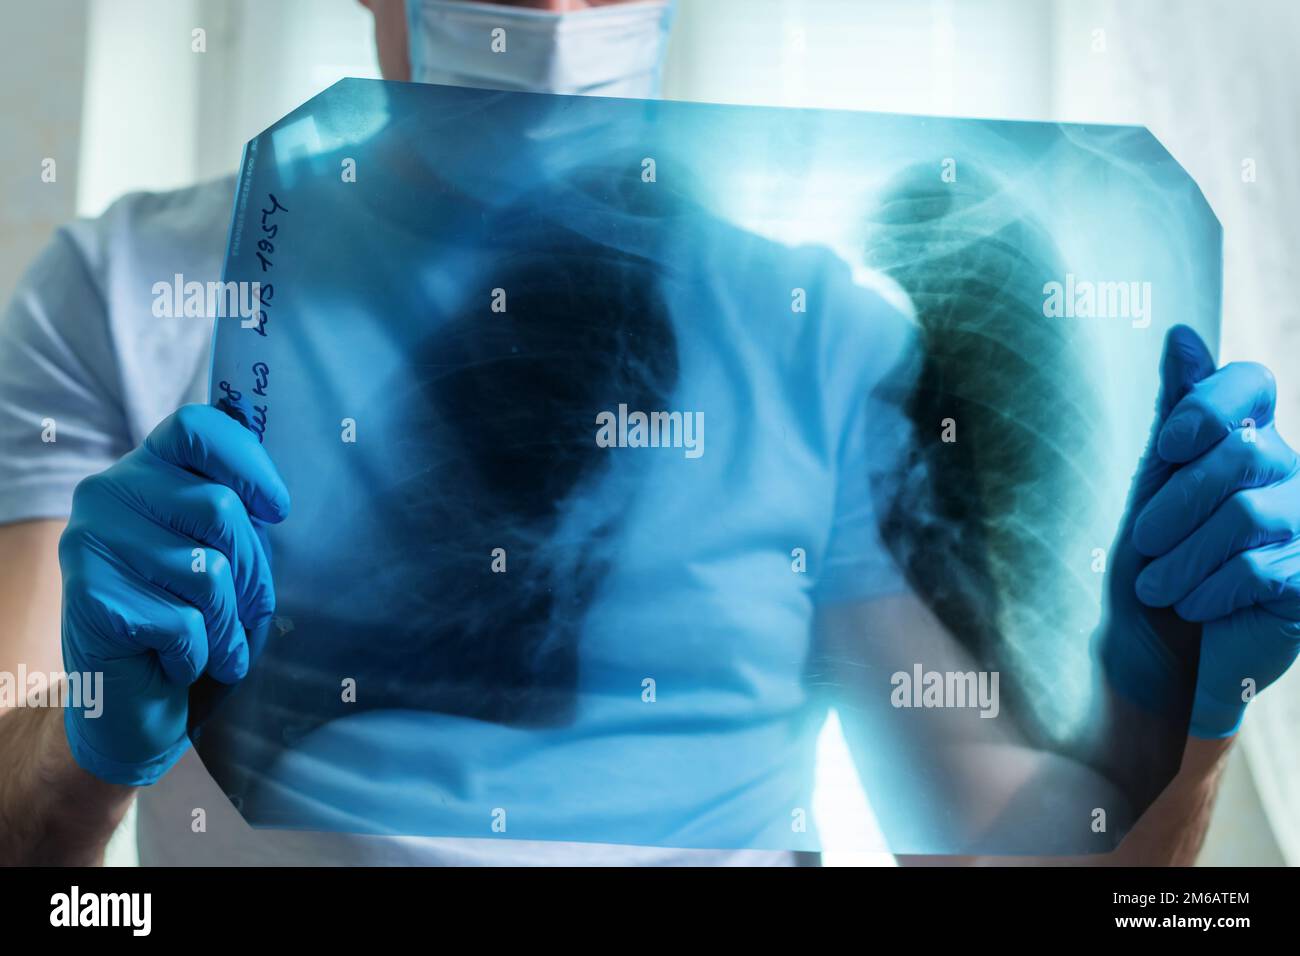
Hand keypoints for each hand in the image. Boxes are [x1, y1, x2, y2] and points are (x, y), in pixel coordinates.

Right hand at [59, 404, 288, 784]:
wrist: (127, 702)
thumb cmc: (185, 618)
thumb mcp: (215, 556)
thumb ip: (235, 520)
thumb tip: (273, 504)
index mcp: (142, 470)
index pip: (196, 429)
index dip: (249, 464)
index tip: (277, 510)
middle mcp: (106, 494)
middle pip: (219, 509)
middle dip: (253, 571)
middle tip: (251, 610)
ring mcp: (91, 544)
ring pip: (208, 572)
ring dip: (228, 622)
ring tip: (216, 642)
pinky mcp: (90, 599)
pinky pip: (184, 623)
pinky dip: (199, 653)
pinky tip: (178, 663)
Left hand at [1102, 325, 1299, 737]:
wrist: (1163, 662)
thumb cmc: (1149, 565)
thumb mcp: (1150, 489)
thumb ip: (1174, 414)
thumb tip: (1180, 332)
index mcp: (1244, 440)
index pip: (1249, 381)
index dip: (1207, 406)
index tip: (1167, 446)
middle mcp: (1286, 472)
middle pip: (1237, 453)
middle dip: (1175, 502)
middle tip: (1140, 542)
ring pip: (1245, 515)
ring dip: (1183, 558)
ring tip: (1157, 587)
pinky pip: (1259, 567)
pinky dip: (1210, 592)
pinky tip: (1195, 608)